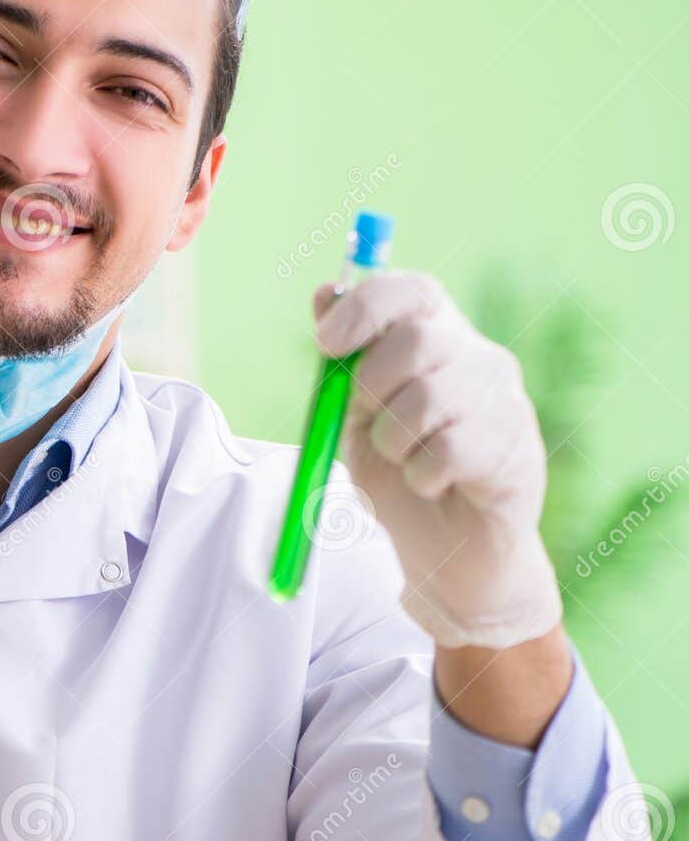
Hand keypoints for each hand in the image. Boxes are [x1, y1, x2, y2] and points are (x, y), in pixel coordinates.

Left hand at [313, 269, 562, 649]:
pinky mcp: (517, 448)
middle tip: (368, 424)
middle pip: (417, 338)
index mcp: (436, 336)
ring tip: (403, 460)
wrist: (448, 550)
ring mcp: (505, 400)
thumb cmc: (399, 472)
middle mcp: (478, 356)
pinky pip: (448, 451)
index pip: (413, 290)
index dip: (365, 307)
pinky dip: (421, 475)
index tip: (324, 344)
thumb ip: (341, 360)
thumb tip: (323, 293)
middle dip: (370, 386)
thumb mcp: (354, 414)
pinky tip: (432, 484)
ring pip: (429, 398)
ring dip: (392, 440)